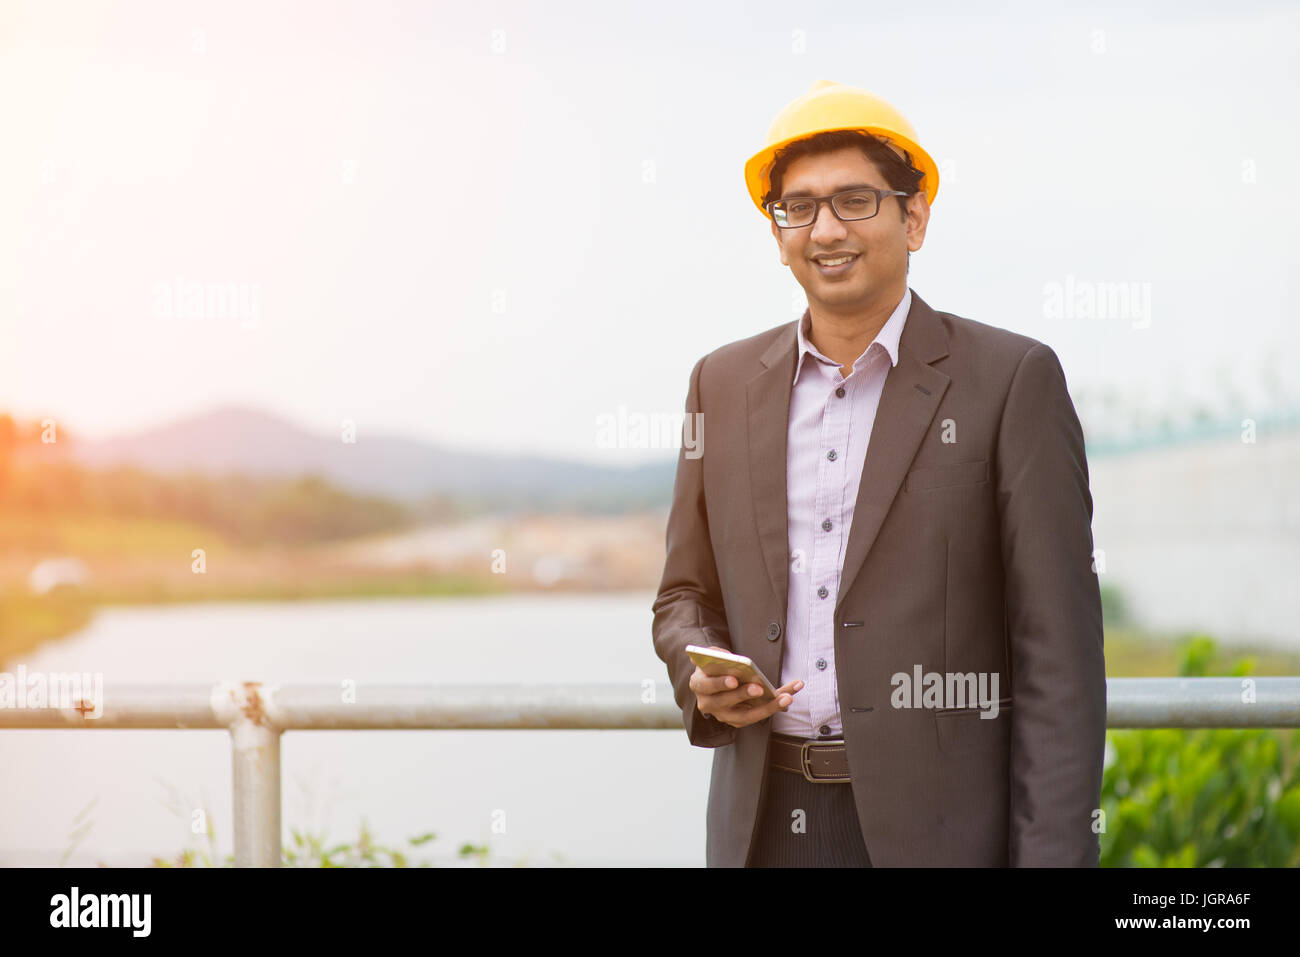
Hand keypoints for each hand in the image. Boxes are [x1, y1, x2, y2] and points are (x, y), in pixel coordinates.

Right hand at [689, 646, 803, 728]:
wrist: (711, 684)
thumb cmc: (715, 668)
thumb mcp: (712, 657)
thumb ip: (718, 654)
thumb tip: (731, 659)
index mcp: (699, 684)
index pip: (708, 685)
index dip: (720, 683)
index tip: (734, 680)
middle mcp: (708, 704)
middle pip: (726, 702)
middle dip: (744, 695)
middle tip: (759, 688)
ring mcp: (723, 715)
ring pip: (744, 716)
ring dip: (767, 707)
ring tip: (785, 697)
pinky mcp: (737, 721)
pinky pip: (757, 716)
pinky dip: (775, 706)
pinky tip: (791, 693)